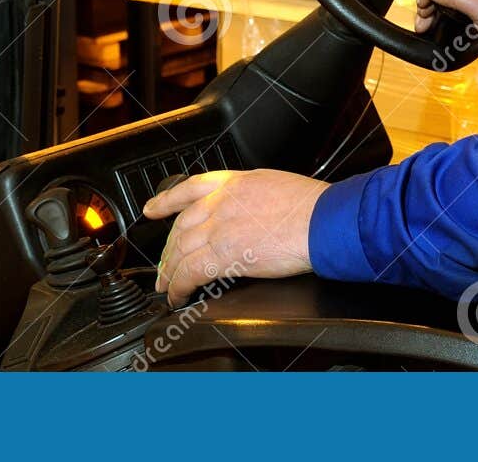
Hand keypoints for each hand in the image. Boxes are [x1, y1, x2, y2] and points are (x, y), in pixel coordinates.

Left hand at [142, 169, 327, 305]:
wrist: (324, 221)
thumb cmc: (312, 206)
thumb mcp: (274, 185)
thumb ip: (250, 197)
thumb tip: (246, 211)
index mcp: (235, 183)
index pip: (190, 188)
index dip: (166, 200)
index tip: (153, 209)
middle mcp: (222, 202)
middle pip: (181, 226)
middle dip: (168, 250)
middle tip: (163, 266)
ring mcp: (221, 228)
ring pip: (180, 251)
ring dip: (169, 272)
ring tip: (166, 286)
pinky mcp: (225, 255)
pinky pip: (189, 273)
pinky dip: (178, 286)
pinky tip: (178, 295)